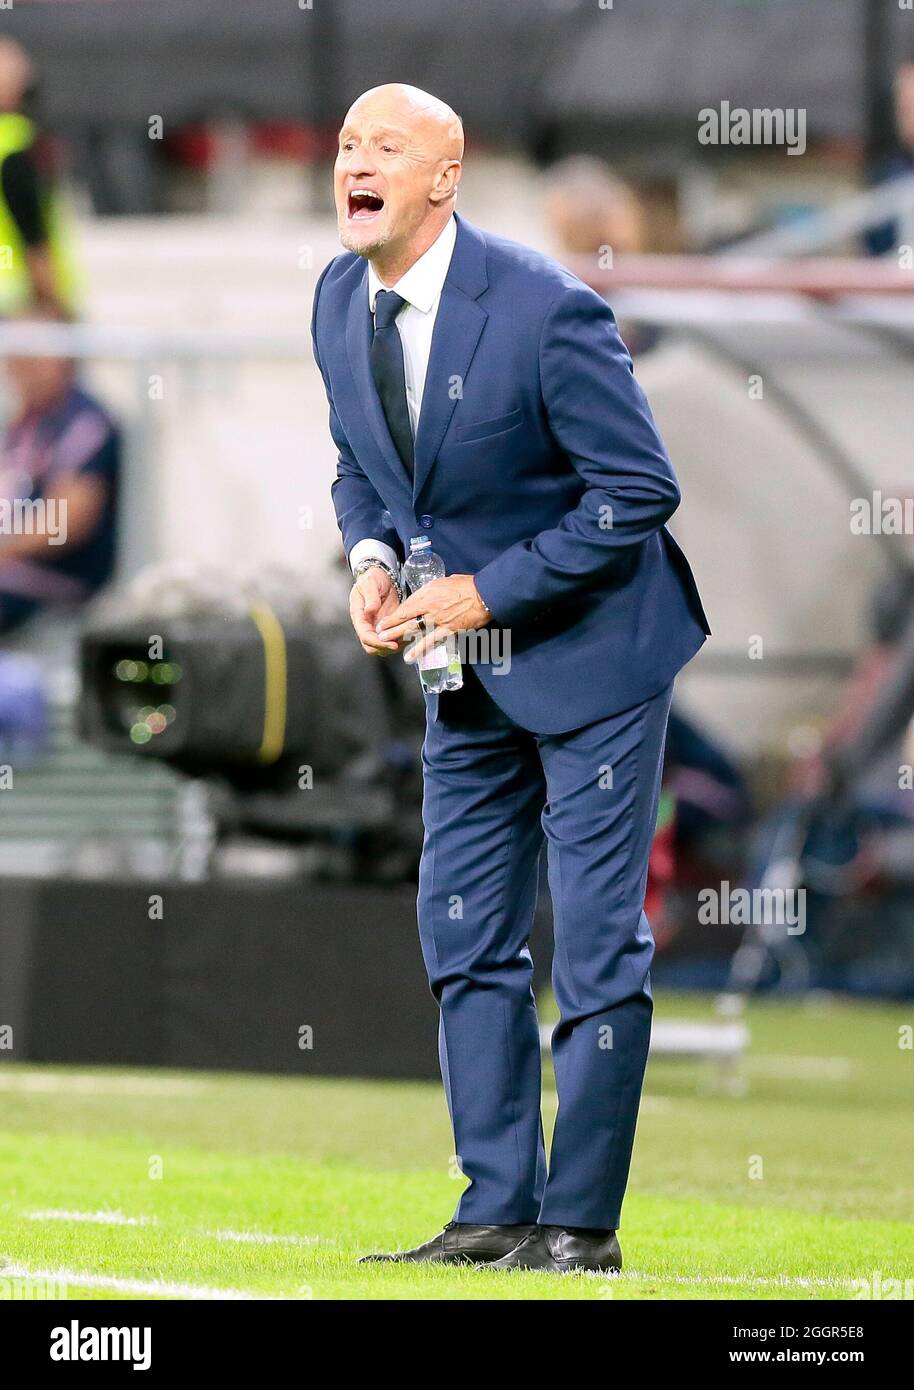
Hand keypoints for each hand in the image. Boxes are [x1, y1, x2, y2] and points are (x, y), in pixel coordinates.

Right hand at [349, 566, 401, 654]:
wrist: (381, 575)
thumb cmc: (373, 578)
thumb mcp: (370, 583)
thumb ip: (370, 598)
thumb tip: (369, 611)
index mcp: (359, 616)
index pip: (365, 636)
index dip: (378, 642)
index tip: (391, 644)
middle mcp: (366, 624)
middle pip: (372, 646)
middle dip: (385, 648)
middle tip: (400, 645)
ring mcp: (376, 626)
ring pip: (381, 645)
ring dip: (393, 646)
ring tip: (407, 640)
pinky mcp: (386, 626)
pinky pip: (391, 638)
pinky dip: (399, 641)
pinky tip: (410, 636)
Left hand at [376, 574, 490, 664]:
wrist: (484, 594)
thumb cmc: (467, 585)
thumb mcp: (444, 582)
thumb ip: (432, 590)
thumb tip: (424, 596)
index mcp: (428, 593)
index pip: (406, 605)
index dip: (395, 614)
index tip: (385, 619)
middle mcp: (430, 607)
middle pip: (405, 618)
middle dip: (390, 626)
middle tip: (379, 632)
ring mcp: (438, 620)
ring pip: (413, 629)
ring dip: (398, 636)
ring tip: (386, 642)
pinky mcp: (448, 630)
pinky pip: (430, 641)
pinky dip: (419, 649)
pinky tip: (409, 656)